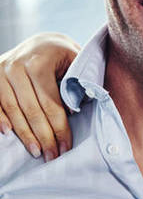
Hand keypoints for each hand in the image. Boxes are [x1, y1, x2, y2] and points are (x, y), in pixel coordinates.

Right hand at [0, 33, 79, 159]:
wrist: (42, 42)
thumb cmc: (65, 57)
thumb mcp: (77, 63)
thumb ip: (78, 84)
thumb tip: (76, 113)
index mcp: (39, 62)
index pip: (50, 103)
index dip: (59, 128)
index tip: (66, 148)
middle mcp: (16, 65)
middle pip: (31, 110)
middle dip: (44, 136)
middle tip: (52, 156)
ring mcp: (0, 70)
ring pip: (12, 110)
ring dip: (24, 134)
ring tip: (37, 151)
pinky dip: (0, 119)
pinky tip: (8, 134)